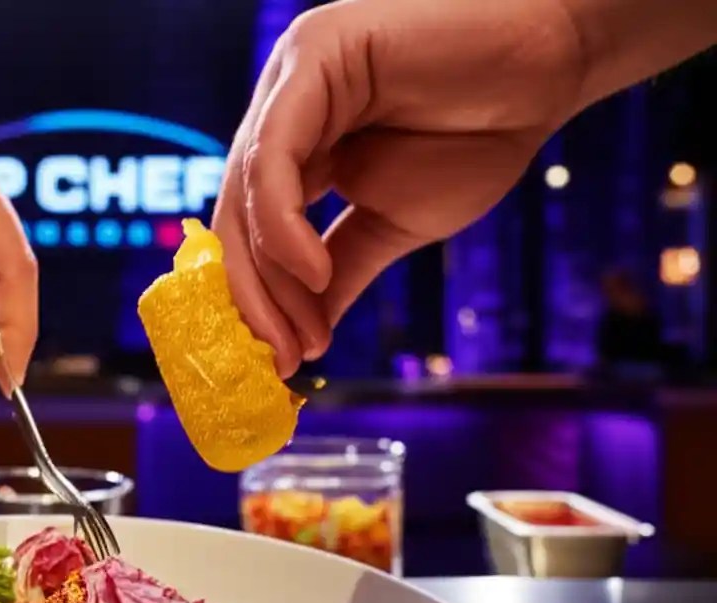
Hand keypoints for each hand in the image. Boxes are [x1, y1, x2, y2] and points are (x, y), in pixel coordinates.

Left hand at [214, 0, 586, 374]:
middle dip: (255, 299)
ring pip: (247, 191)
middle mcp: (279, 108)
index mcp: (292, 142)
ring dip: (267, 277)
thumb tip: (302, 336)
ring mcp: (290, 76)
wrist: (549, 70)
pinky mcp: (313, 55)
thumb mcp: (393, 222)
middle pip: (237, 214)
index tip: (276, 363)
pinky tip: (313, 272)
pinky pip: (274, 153)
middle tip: (278, 363)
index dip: (255, 298)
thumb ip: (339, 271)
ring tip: (299, 337)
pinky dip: (282, 223)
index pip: (247, 227)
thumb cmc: (477, 135)